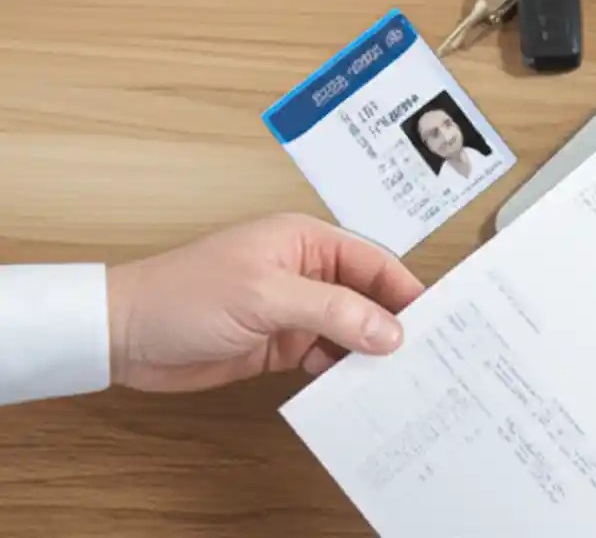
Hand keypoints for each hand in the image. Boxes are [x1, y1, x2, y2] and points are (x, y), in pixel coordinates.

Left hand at [106, 213, 424, 392]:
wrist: (124, 336)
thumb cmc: (185, 295)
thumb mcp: (267, 297)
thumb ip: (334, 312)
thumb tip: (390, 330)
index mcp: (307, 241)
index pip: (374, 261)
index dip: (406, 289)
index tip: (436, 321)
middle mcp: (307, 271)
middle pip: (369, 296)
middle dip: (394, 323)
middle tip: (426, 355)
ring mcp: (294, 308)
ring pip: (351, 329)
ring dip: (369, 351)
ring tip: (397, 378)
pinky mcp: (280, 342)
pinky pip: (326, 355)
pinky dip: (341, 370)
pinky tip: (354, 388)